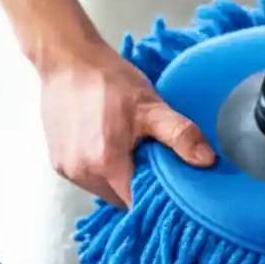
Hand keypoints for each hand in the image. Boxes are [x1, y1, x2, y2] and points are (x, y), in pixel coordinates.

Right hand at [39, 43, 215, 207]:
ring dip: (119, 178)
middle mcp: (82, 173)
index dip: (155, 197)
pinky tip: (108, 145)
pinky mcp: (57, 162)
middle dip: (138, 185)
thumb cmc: (108, 80)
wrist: (68, 59)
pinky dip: (101, 169)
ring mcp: (67, 169)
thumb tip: (207, 160)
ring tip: (130, 150)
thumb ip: (179, 134)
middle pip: (120, 199)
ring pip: (103, 190)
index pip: (137, 204)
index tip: (169, 185)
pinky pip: (87, 179)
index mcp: (106, 164)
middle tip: (151, 159)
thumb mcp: (150, 106)